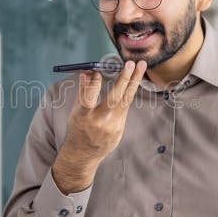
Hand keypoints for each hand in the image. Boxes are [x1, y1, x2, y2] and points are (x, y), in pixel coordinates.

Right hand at [52, 60, 146, 193]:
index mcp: (82, 117)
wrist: (83, 153)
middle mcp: (98, 123)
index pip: (88, 99)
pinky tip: (134, 79)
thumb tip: (88, 71)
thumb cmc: (78, 126)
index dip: (92, 85)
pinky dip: (129, 92)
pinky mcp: (120, 130)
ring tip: (141, 65)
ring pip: (126, 101)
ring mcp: (112, 127)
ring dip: (134, 81)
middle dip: (123, 79)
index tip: (95, 71)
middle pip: (114, 99)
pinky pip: (125, 107)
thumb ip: (84, 91)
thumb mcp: (76, 110)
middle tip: (130, 63)